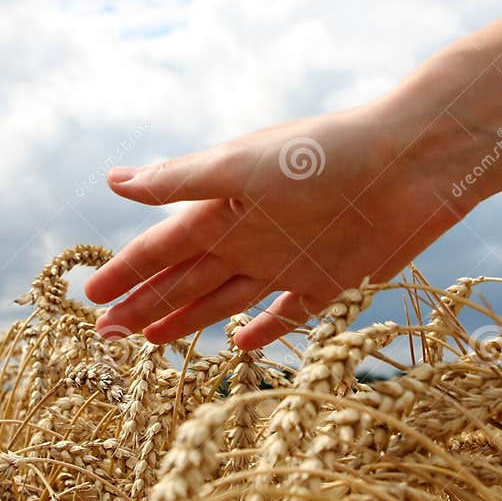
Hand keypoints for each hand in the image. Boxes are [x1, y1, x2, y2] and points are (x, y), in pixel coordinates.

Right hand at [85, 92, 476, 349]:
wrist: (412, 161)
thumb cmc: (325, 155)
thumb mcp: (244, 166)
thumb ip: (182, 179)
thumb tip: (112, 181)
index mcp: (222, 208)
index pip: (160, 248)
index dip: (126, 273)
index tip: (90, 297)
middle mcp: (247, 237)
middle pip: (183, 280)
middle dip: (144, 305)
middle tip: (106, 333)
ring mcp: (285, 261)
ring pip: (223, 299)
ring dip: (188, 319)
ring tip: (153, 340)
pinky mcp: (328, 281)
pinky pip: (285, 313)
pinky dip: (262, 329)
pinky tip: (240, 345)